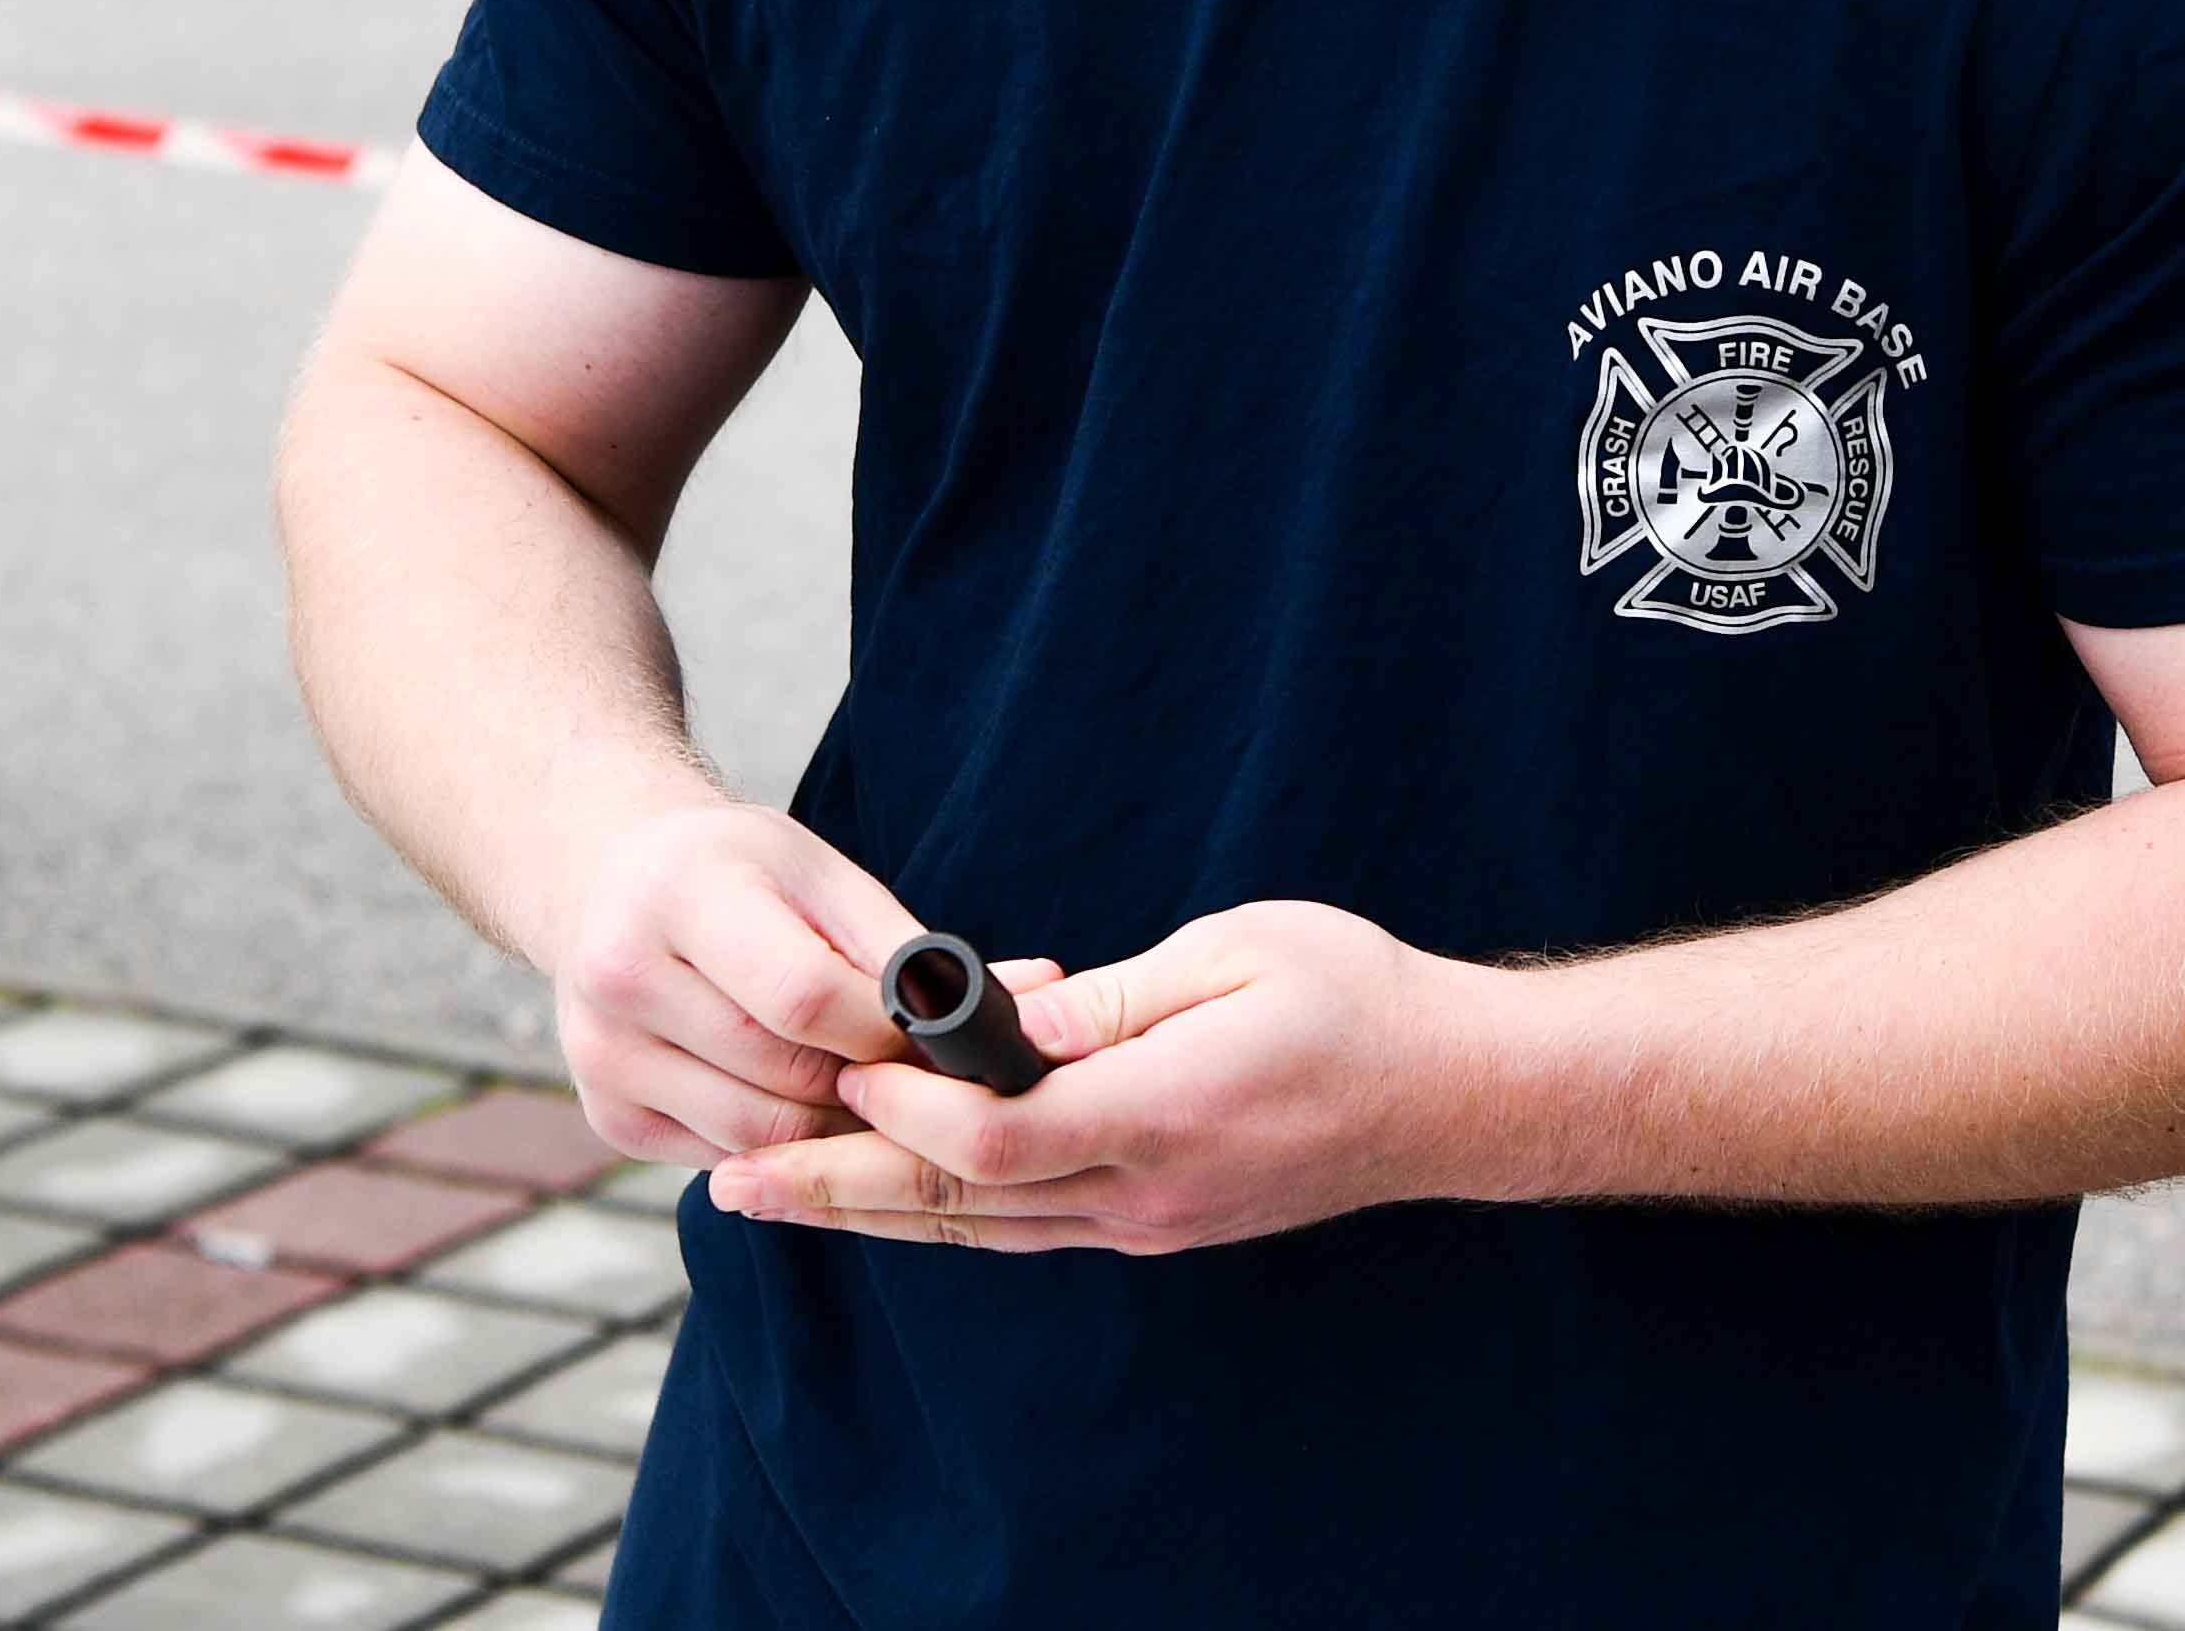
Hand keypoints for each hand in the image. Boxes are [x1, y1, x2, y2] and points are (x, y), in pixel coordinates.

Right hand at [538, 799, 935, 1168]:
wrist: (610, 880)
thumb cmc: (735, 870)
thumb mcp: (818, 870)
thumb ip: (896, 946)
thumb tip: (983, 1020)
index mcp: (680, 894)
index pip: (802, 995)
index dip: (883, 1030)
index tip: (936, 1037)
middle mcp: (622, 977)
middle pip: (782, 1074)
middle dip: (868, 1086)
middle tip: (922, 1082)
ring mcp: (603, 1055)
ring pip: (756, 1133)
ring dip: (832, 1130)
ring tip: (875, 1097)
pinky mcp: (608, 1116)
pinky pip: (722, 1156)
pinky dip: (780, 1146)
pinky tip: (807, 1107)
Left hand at [713, 898, 1494, 1255]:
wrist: (1452, 1094)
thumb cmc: (1358, 998)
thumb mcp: (1239, 953)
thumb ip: (1116, 997)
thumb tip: (1012, 1015)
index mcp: (1162, 1115)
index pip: (995, 1140)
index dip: (904, 1115)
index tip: (841, 1068)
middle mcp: (1145, 1192)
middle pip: (963, 1206)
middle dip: (839, 1188)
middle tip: (733, 1183)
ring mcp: (1152, 1221)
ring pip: (985, 1231)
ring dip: (875, 1213)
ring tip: (777, 1196)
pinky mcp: (1161, 1222)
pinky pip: (1030, 1227)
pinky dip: (949, 1211)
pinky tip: (894, 1196)